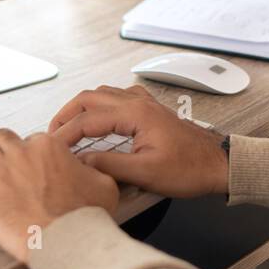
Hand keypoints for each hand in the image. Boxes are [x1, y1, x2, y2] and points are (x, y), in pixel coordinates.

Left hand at [0, 128, 118, 262]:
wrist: (67, 240)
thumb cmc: (83, 216)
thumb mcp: (102, 183)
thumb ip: (91, 169)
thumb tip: (87, 168)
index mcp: (48, 147)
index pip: (30, 139)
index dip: (30, 154)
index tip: (30, 166)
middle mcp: (22, 153)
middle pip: (1, 137)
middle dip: (2, 150)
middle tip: (5, 165)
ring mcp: (0, 171)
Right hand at [48, 84, 229, 198]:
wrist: (218, 164)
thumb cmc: (190, 168)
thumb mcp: (146, 173)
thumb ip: (110, 166)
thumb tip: (81, 161)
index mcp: (135, 114)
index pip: (87, 119)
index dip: (64, 134)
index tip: (51, 148)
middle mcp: (138, 102)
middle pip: (90, 98)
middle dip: (66, 114)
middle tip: (52, 133)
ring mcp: (145, 104)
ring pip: (102, 95)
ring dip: (82, 108)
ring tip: (68, 127)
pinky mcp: (150, 111)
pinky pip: (116, 98)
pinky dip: (99, 107)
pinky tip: (97, 121)